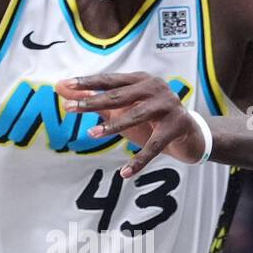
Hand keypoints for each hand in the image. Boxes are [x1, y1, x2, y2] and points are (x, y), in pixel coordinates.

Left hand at [54, 72, 205, 177]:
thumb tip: (61, 89)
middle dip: (93, 102)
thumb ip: (94, 100)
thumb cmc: (151, 120)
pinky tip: (124, 172)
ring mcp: (169, 106)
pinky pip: (154, 146)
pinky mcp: (177, 126)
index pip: (109, 81)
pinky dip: (139, 160)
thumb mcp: (122, 109)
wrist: (191, 135)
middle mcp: (155, 88)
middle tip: (70, 108)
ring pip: (136, 116)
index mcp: (140, 80)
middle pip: (119, 96)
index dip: (87, 83)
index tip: (65, 85)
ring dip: (113, 127)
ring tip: (91, 135)